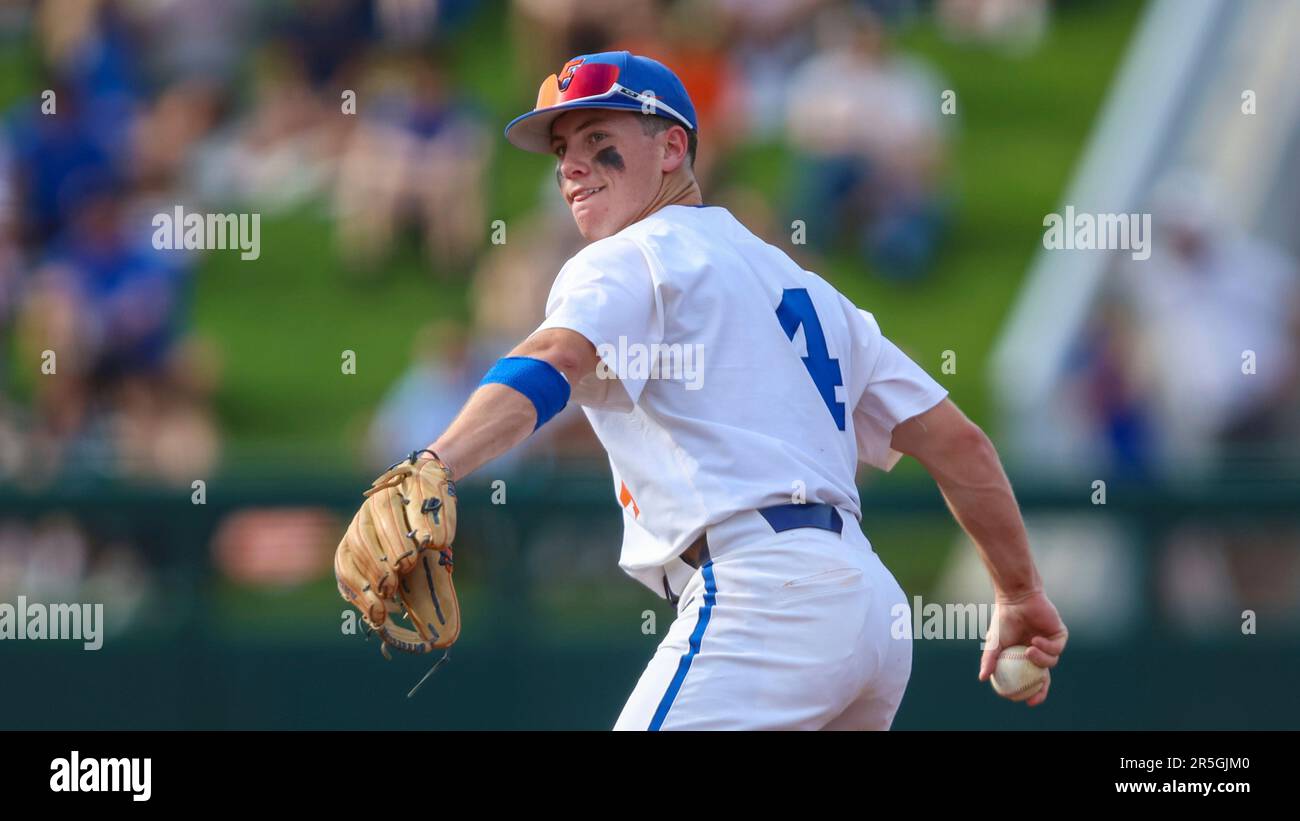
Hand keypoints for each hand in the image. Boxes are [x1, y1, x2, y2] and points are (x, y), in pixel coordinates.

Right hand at [978, 589, 1067, 706]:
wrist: (1016, 599)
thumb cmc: (1004, 620)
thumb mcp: (994, 643)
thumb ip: (990, 660)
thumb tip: (982, 678)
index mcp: (1025, 657)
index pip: (1031, 679)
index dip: (1030, 693)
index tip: (1025, 702)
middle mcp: (1040, 652)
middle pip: (1045, 677)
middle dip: (1042, 689)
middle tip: (1036, 695)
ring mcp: (1050, 644)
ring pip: (1051, 662)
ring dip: (1040, 660)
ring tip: (1028, 650)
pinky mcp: (1060, 635)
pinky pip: (1056, 649)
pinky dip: (1045, 647)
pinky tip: (1035, 639)